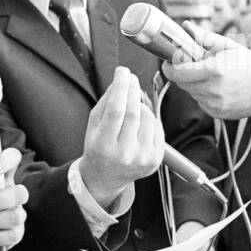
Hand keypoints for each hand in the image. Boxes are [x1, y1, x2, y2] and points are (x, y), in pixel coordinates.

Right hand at [77, 66, 163, 207]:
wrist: (105, 178)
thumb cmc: (98, 147)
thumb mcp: (94, 125)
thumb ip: (106, 102)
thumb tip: (122, 80)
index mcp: (103, 146)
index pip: (115, 110)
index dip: (120, 87)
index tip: (122, 72)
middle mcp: (124, 154)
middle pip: (134, 113)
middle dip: (133, 90)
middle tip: (131, 78)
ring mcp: (142, 158)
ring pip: (148, 117)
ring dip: (141, 106)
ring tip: (131, 110)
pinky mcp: (155, 159)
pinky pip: (157, 127)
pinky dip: (150, 119)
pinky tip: (140, 125)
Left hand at [160, 28, 250, 119]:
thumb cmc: (249, 64)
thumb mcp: (227, 46)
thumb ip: (204, 37)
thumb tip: (186, 26)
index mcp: (214, 70)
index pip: (177, 72)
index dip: (169, 66)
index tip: (169, 60)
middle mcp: (213, 90)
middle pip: (181, 83)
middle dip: (182, 73)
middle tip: (192, 64)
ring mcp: (215, 104)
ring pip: (191, 93)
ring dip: (194, 84)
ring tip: (210, 76)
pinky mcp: (217, 114)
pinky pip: (201, 102)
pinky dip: (203, 94)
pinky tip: (217, 88)